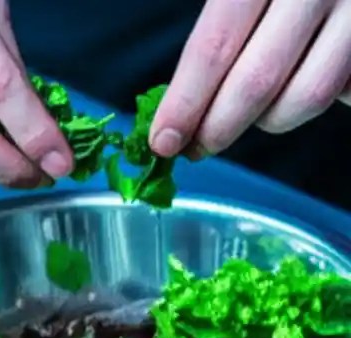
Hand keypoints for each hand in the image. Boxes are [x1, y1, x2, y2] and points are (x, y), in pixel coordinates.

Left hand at [151, 0, 350, 157]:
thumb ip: (217, 30)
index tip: (164, 141)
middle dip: (218, 127)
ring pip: (306, 95)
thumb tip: (176, 104)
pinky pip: (343, 92)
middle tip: (197, 147)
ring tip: (252, 111)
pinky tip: (296, 85)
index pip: (213, 46)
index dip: (185, 102)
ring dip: (269, 120)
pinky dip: (313, 100)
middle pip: (256, 80)